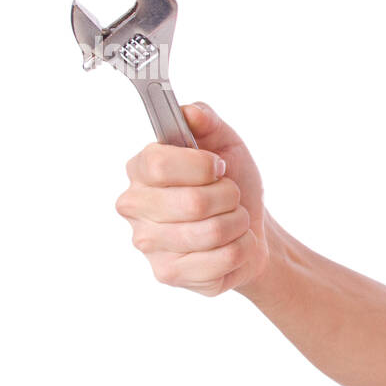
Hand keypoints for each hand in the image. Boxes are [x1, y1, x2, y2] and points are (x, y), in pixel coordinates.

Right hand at [115, 102, 268, 296]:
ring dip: (237, 223)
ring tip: (233, 220)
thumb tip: (190, 112)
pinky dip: (242, 248)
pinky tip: (232, 245)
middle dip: (228, 197)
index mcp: (141, 169)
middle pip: (191, 202)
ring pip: (211, 232)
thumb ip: (206, 121)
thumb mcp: (226, 143)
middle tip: (230, 197)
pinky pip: (222, 259)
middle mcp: (134, 207)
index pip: (159, 164)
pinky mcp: (168, 274)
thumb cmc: (231, 184)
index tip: (218, 167)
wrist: (252, 229)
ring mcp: (148, 244)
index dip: (200, 166)